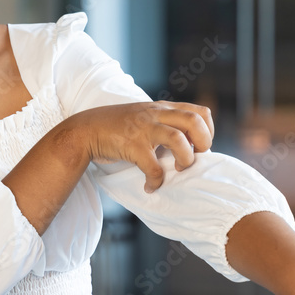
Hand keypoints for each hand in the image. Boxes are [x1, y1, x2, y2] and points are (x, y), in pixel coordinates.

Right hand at [70, 101, 213, 191]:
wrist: (86, 129)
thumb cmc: (117, 126)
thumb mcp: (145, 116)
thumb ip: (164, 123)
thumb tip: (187, 145)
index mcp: (163, 108)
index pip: (200, 112)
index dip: (208, 132)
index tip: (200, 147)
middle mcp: (156, 114)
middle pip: (195, 122)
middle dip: (203, 143)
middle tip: (195, 158)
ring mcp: (144, 129)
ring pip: (178, 140)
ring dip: (185, 159)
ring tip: (178, 170)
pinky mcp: (132, 145)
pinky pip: (153, 166)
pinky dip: (156, 180)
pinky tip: (151, 186)